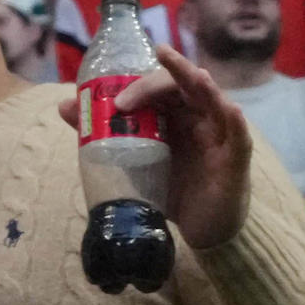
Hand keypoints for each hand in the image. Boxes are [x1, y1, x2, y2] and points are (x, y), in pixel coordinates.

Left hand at [67, 50, 251, 254]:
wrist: (199, 228)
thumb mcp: (134, 159)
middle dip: (162, 81)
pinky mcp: (235, 161)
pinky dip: (235, 122)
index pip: (161, 85)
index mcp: (175, 114)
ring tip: (196, 75)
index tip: (114, 103)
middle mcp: (198, 118)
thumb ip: (104, 132)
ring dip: (205, 87)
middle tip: (130, 94)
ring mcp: (220, 136)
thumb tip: (65, 106)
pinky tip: (230, 110)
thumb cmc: (170, 186)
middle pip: (186, 86)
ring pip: (216, 103)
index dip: (139, 86)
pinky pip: (239, 138)